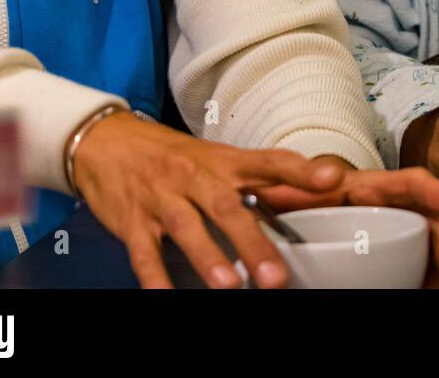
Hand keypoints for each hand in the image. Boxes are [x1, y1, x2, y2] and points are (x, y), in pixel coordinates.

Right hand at [71, 113, 359, 287]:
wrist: (106, 141)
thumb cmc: (173, 156)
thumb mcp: (217, 159)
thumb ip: (259, 179)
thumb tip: (314, 192)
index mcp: (224, 160)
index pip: (269, 161)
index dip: (300, 170)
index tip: (332, 179)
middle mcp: (196, 175)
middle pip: (227, 206)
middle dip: (252, 242)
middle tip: (275, 276)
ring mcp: (162, 197)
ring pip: (186, 226)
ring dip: (208, 257)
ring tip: (228, 286)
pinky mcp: (132, 220)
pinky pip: (144, 251)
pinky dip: (154, 278)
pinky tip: (166, 297)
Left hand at [262, 164, 438, 287]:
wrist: (288, 218)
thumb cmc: (300, 195)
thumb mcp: (296, 189)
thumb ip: (292, 190)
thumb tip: (284, 190)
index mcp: (372, 189)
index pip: (410, 183)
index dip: (432, 189)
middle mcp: (394, 210)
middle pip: (434, 218)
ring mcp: (399, 234)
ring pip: (436, 247)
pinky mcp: (398, 257)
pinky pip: (425, 268)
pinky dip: (436, 280)